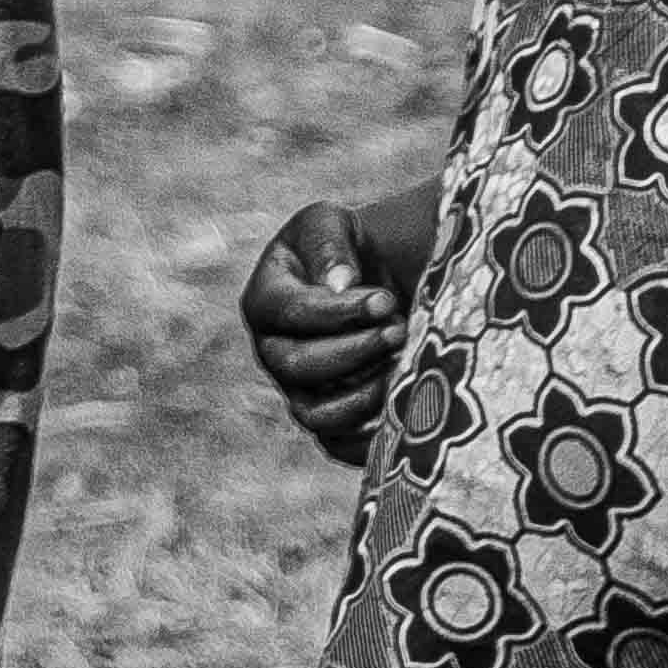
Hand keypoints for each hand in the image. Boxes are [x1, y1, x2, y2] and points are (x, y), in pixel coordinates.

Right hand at [238, 198, 411, 465]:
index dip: (337, 312)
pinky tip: (403, 411)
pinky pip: (337, 444)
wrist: (369, 277)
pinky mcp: (323, 418)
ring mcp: (295, 389)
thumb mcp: (330, 223)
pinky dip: (367, 439)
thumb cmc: (347, 246)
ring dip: (363, 395)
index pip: (290, 313)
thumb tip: (339, 285)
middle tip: (399, 331)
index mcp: (263, 300)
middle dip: (354, 352)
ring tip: (404, 365)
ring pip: (315, 413)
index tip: (385, 300)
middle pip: (297, 366)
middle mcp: (271, 351)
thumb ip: (329, 246)